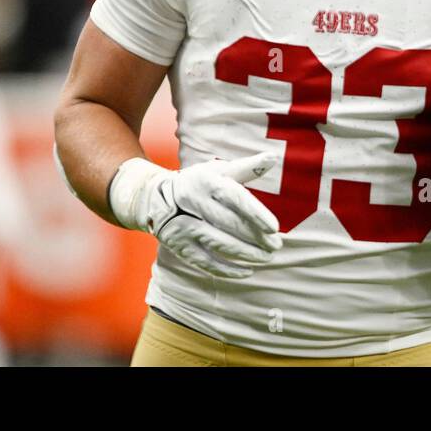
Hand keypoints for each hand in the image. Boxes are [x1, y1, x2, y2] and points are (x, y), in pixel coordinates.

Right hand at [108, 152, 283, 278]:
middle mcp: (193, 202)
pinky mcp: (178, 245)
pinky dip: (226, 269)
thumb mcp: (219, 170)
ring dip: (245, 254)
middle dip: (256, 237)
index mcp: (207, 181)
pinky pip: (204, 261)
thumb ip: (247, 168)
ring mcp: (183, 225)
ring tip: (266, 257)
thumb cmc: (199, 182)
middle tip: (276, 245)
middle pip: (229, 223)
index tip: (275, 228)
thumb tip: (272, 158)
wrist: (155, 198)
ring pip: (218, 244)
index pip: (235, 198)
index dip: (256, 214)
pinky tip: (246, 272)